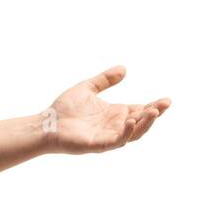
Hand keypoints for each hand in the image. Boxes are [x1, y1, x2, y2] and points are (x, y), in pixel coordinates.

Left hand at [45, 65, 170, 154]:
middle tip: (165, 104)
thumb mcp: (88, 88)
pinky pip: (117, 141)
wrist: (46, 123)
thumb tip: (124, 69)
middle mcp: (115, 126)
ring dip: (145, 124)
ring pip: (134, 134)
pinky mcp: (98, 145)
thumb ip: (105, 80)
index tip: (166, 100)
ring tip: (153, 111)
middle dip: (154, 114)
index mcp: (115, 114)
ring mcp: (108, 136)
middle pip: (141, 122)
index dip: (154, 106)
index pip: (140, 110)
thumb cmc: (64, 108)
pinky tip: (131, 121)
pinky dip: (126, 133)